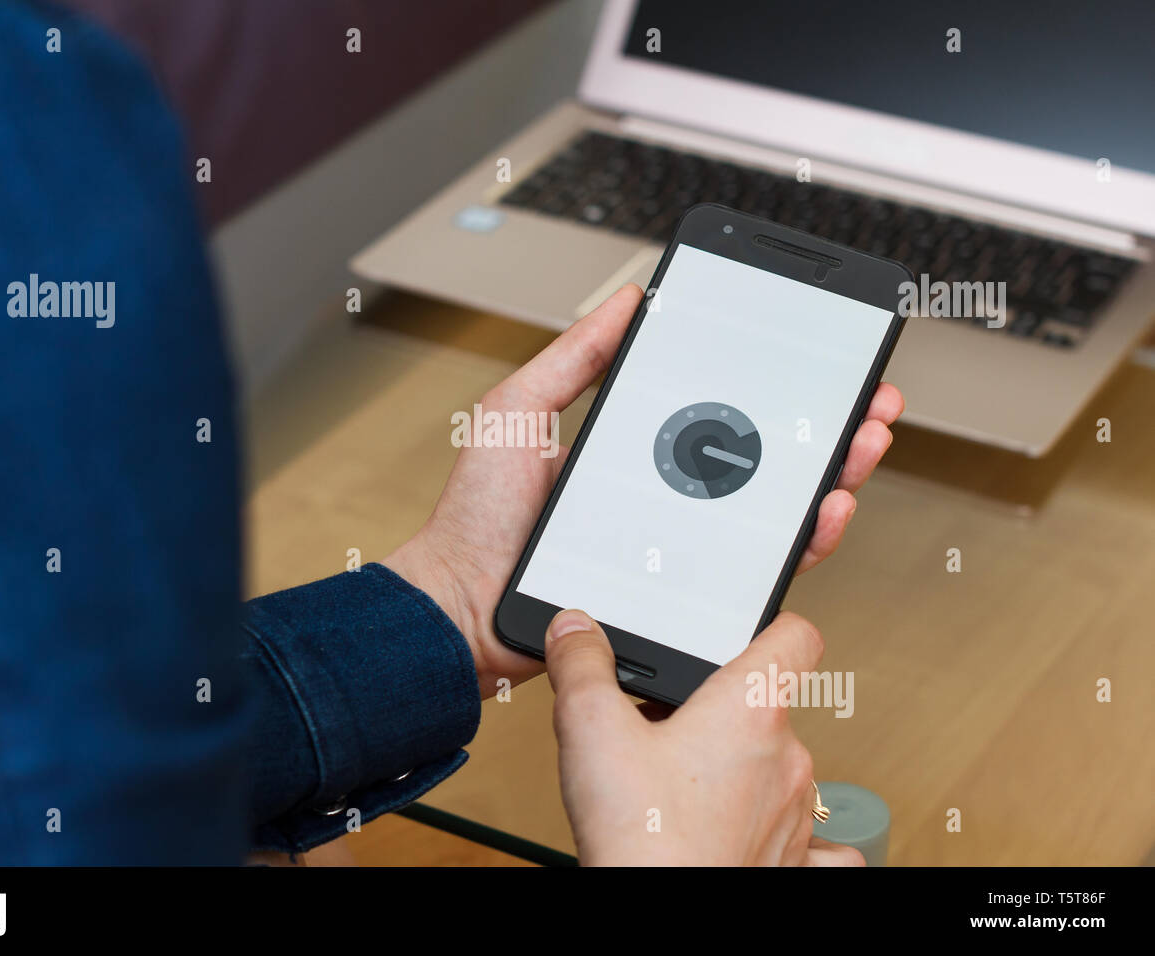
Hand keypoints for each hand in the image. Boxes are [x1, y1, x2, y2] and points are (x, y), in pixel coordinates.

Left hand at [383, 284, 903, 697]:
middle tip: (868, 399)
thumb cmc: (477, 517)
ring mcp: (679, 545)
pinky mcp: (685, 593)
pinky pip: (756, 568)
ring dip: (831, 475)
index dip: (774, 385)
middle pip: (764, 457)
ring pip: (775, 510)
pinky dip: (802, 541)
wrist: (459, 604)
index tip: (818, 355)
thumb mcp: (519, 411)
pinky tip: (824, 510)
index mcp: (635, 450)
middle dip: (826, 425)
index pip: (721, 411)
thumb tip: (629, 297)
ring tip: (863, 443)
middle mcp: (666, 496)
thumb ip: (574, 358)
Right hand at [547, 607, 864, 865]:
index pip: (796, 637)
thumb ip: (582, 667)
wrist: (661, 921)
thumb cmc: (641, 840)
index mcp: (751, 710)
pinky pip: (813, 838)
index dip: (770, 624)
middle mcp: (788, 759)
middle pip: (771, 705)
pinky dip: (785, 829)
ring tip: (688, 778)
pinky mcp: (792, 863)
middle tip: (670, 722)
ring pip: (781, 768)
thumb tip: (575, 631)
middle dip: (721, 709)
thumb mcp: (591, 729)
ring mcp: (796, 815)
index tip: (744, 631)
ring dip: (743, 767)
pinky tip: (752, 827)